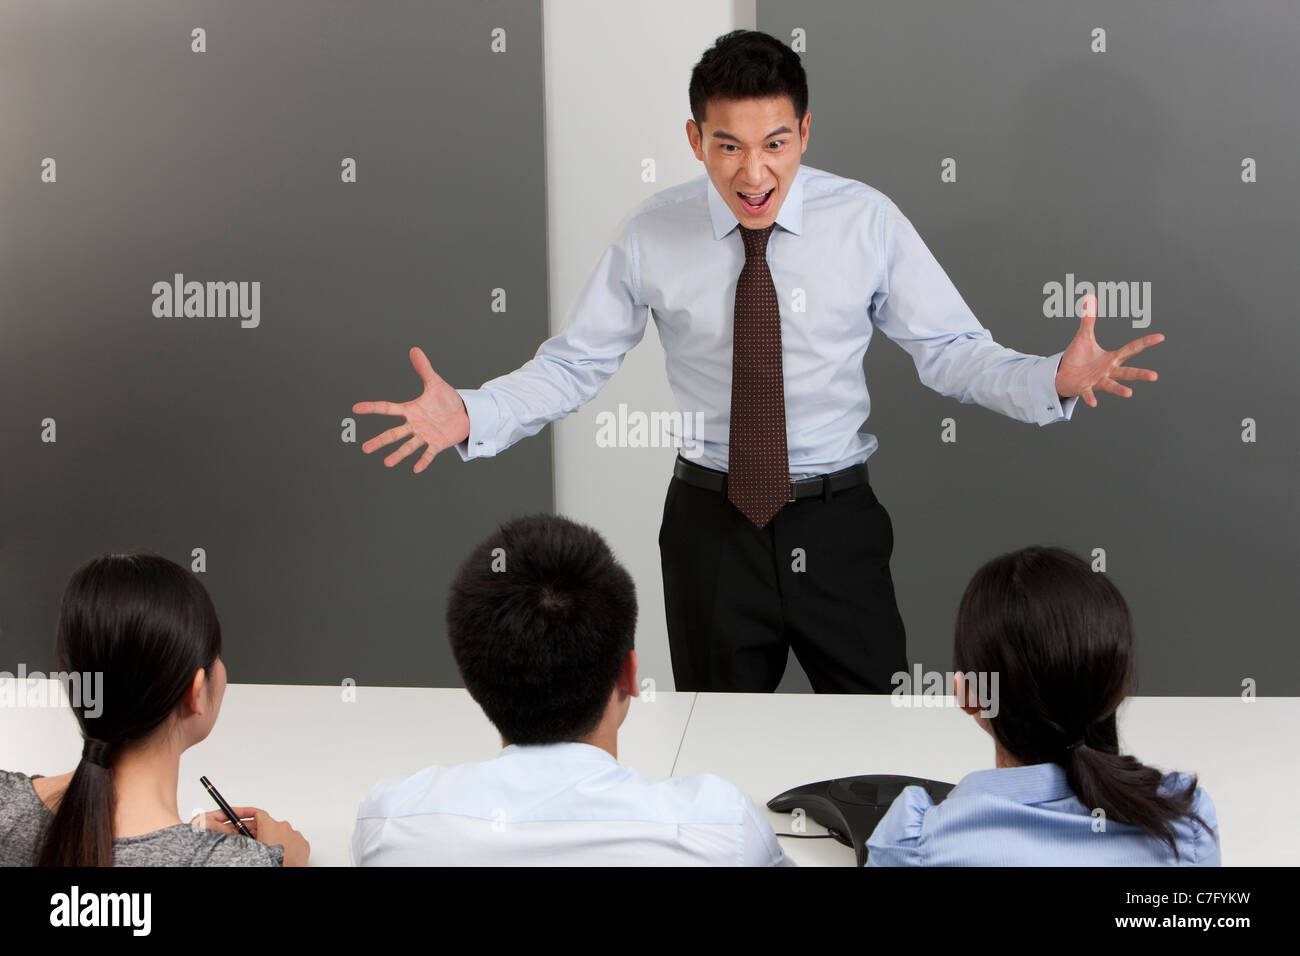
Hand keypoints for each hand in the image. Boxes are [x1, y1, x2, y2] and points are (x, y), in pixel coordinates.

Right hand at [193, 806, 310, 866]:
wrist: (286, 871)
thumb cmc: (271, 863)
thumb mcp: (250, 849)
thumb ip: (243, 838)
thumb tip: (233, 835)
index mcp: (269, 825)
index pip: (257, 814)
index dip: (248, 818)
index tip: (243, 820)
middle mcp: (283, 827)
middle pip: (268, 824)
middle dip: (259, 832)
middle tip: (251, 841)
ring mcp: (294, 834)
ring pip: (280, 833)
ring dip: (272, 839)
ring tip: (266, 852)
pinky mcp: (302, 843)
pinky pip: (292, 840)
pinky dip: (285, 845)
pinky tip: (278, 855)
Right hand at [352, 347, 470, 472]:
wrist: (465, 413)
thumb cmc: (447, 399)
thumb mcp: (435, 383)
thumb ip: (424, 369)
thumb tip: (414, 349)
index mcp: (411, 410)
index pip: (388, 409)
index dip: (372, 408)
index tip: (356, 409)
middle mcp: (414, 425)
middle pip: (394, 434)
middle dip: (380, 441)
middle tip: (365, 448)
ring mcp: (425, 435)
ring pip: (408, 446)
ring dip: (398, 454)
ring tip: (387, 463)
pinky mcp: (437, 443)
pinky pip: (429, 453)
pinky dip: (423, 460)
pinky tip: (416, 469)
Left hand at [1054, 294, 1163, 407]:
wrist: (1063, 375)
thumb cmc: (1077, 357)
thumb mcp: (1084, 336)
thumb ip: (1088, 319)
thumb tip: (1090, 296)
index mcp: (1111, 358)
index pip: (1132, 349)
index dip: (1146, 342)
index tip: (1161, 337)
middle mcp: (1108, 371)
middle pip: (1127, 372)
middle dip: (1140, 374)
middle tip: (1155, 376)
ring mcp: (1097, 381)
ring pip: (1111, 385)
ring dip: (1120, 389)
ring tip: (1129, 393)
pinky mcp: (1084, 388)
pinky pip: (1088, 393)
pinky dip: (1091, 397)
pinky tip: (1094, 403)